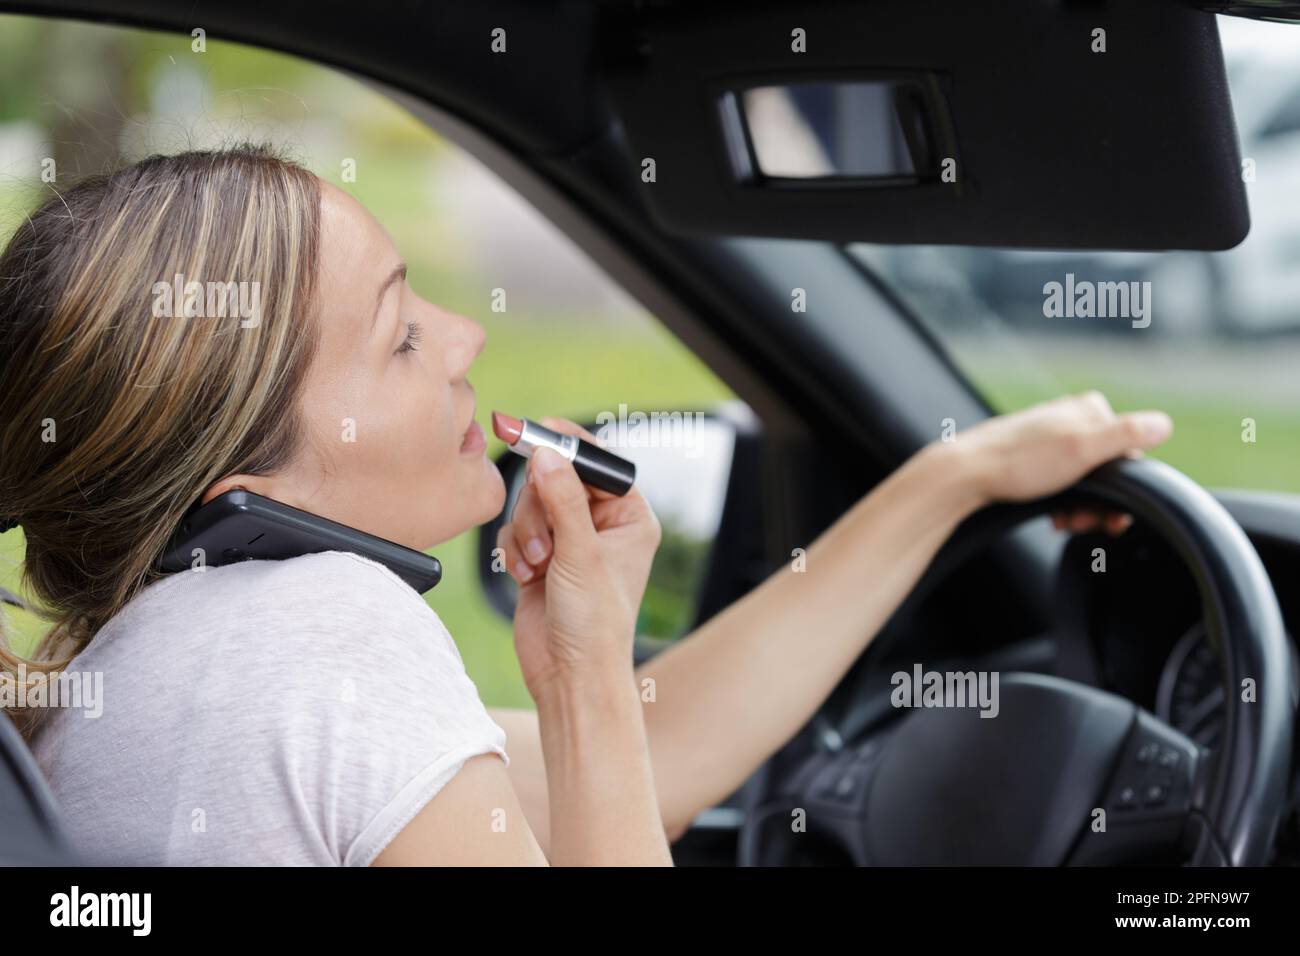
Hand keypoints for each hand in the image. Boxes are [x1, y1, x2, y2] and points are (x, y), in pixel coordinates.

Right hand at [495, 418, 661, 697]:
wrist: (570, 675)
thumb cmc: (595, 624)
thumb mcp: (581, 555)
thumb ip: (562, 500)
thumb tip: (546, 454)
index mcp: (629, 517)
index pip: (597, 463)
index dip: (566, 445)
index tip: (534, 430)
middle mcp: (602, 525)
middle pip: (555, 479)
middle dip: (539, 508)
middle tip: (544, 541)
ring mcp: (570, 541)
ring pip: (531, 504)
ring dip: (526, 533)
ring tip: (537, 566)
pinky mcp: (541, 558)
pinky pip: (515, 530)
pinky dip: (513, 550)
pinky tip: (524, 577)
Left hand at [948, 391, 1172, 534]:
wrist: (963, 475)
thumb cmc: (1019, 462)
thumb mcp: (1081, 448)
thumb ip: (1125, 434)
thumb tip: (1164, 423)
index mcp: (1088, 409)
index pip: (1130, 452)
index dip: (1123, 487)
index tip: (1111, 513)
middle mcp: (1070, 419)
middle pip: (1107, 469)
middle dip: (1101, 501)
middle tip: (1083, 522)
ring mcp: (1050, 439)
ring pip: (1085, 480)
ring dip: (1082, 507)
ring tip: (1066, 521)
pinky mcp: (1032, 459)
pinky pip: (1062, 484)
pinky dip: (1063, 503)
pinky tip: (1055, 516)